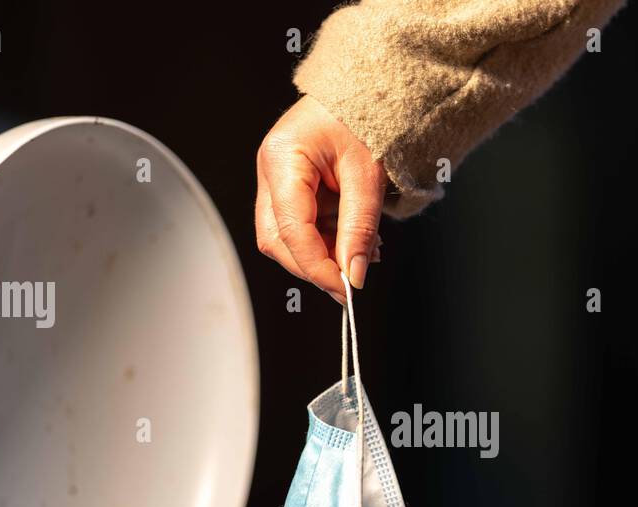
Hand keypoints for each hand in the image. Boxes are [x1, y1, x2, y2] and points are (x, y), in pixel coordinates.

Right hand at [255, 95, 386, 302]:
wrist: (365, 88)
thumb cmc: (364, 115)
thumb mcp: (368, 174)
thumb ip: (359, 227)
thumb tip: (353, 273)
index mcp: (282, 157)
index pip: (292, 229)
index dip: (317, 266)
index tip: (346, 287)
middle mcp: (270, 169)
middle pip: (279, 239)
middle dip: (315, 265)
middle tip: (353, 279)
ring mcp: (275, 178)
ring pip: (286, 237)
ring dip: (324, 254)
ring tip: (365, 251)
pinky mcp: (289, 186)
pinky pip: (300, 226)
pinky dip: (327, 240)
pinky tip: (355, 240)